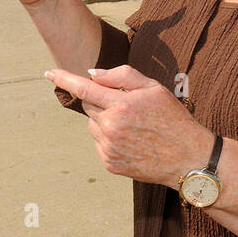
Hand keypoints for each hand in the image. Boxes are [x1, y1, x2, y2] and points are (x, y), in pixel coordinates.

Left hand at [44, 64, 214, 188]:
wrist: (188, 158)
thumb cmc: (173, 118)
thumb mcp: (154, 88)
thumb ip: (122, 76)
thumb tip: (91, 74)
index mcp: (121, 105)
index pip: (84, 88)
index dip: (64, 79)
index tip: (48, 73)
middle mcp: (111, 127)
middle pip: (88, 106)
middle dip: (101, 101)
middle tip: (126, 106)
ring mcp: (109, 148)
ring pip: (92, 125)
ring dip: (104, 120)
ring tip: (133, 126)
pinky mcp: (109, 164)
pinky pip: (98, 143)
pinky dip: (108, 138)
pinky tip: (130, 140)